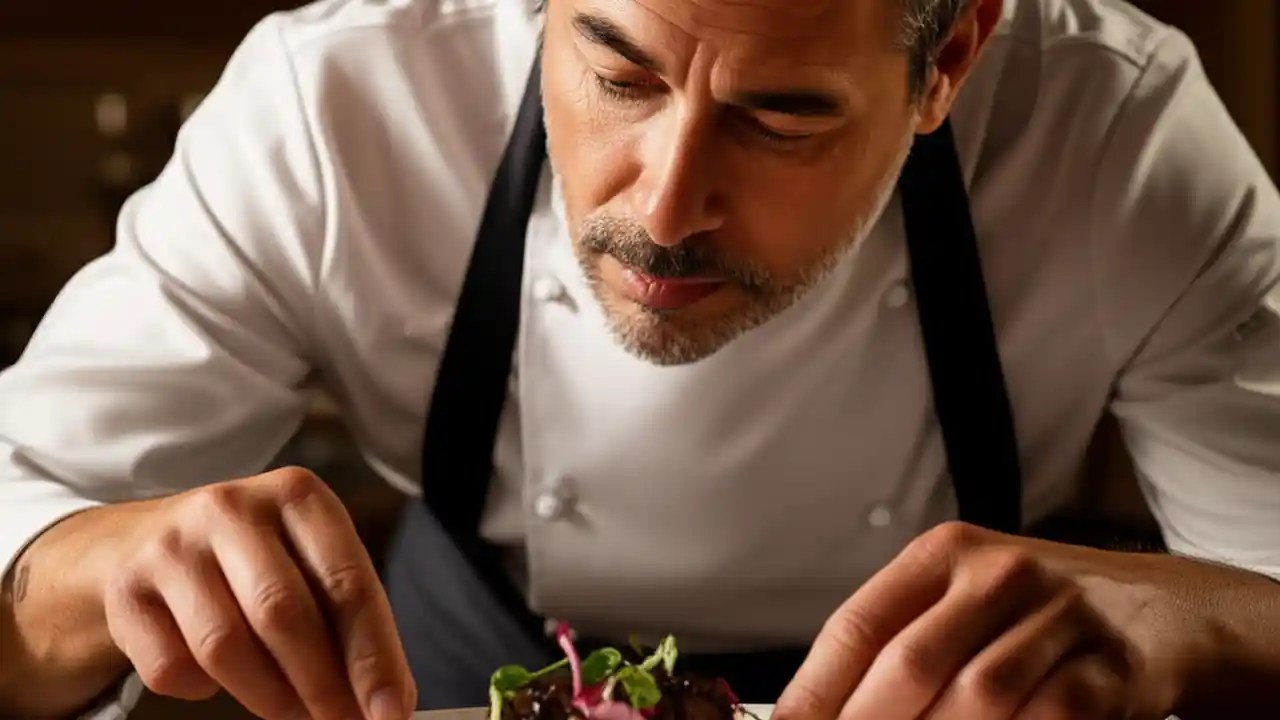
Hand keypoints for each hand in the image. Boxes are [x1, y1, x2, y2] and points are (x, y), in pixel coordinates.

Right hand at [102, 467, 415, 719]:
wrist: (145, 542)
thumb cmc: (256, 560)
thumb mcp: (308, 562)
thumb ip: (347, 619)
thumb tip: (387, 699)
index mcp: (297, 495)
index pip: (346, 581)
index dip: (374, 654)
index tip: (392, 709)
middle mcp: (232, 508)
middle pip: (283, 613)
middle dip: (322, 685)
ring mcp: (171, 547)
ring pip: (224, 646)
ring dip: (269, 697)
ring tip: (293, 712)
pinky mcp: (126, 591)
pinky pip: (171, 667)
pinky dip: (203, 690)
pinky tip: (219, 677)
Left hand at [775, 522, 1211, 719]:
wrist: (1157, 609)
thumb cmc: (1031, 615)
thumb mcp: (960, 604)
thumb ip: (895, 646)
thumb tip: (817, 713)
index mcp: (942, 555)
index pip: (858, 626)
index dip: (814, 692)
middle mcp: (998, 573)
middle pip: (911, 664)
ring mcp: (1060, 616)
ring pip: (978, 696)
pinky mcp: (1113, 666)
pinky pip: (1049, 716)